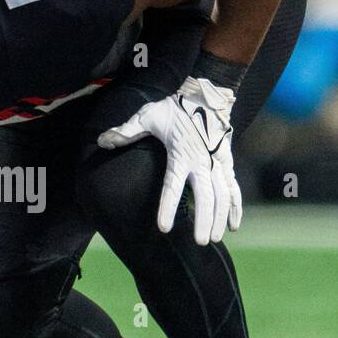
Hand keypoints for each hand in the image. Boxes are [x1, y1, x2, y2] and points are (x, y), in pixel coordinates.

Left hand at [97, 77, 242, 244]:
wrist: (205, 95)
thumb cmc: (174, 107)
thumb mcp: (147, 115)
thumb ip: (126, 131)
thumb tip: (102, 141)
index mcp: (181, 154)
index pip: (173, 186)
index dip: (168, 207)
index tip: (164, 228)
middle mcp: (202, 161)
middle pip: (206, 196)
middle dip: (205, 220)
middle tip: (200, 242)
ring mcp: (217, 163)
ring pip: (223, 195)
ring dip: (220, 217)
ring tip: (215, 238)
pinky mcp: (226, 162)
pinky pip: (234, 188)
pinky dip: (235, 207)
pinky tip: (233, 226)